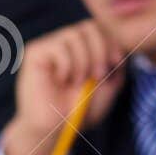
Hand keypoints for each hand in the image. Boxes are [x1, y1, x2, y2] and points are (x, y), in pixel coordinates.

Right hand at [1, 20, 125, 154]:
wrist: (56, 129)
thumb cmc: (80, 111)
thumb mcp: (108, 88)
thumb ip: (116, 66)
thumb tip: (120, 46)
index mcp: (82, 49)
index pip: (99, 28)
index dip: (111, 42)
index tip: (116, 62)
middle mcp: (65, 44)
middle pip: (89, 26)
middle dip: (100, 50)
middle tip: (98, 75)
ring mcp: (49, 46)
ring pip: (74, 34)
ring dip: (83, 61)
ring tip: (77, 82)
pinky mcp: (35, 53)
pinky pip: (58, 46)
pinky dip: (67, 66)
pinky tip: (61, 80)